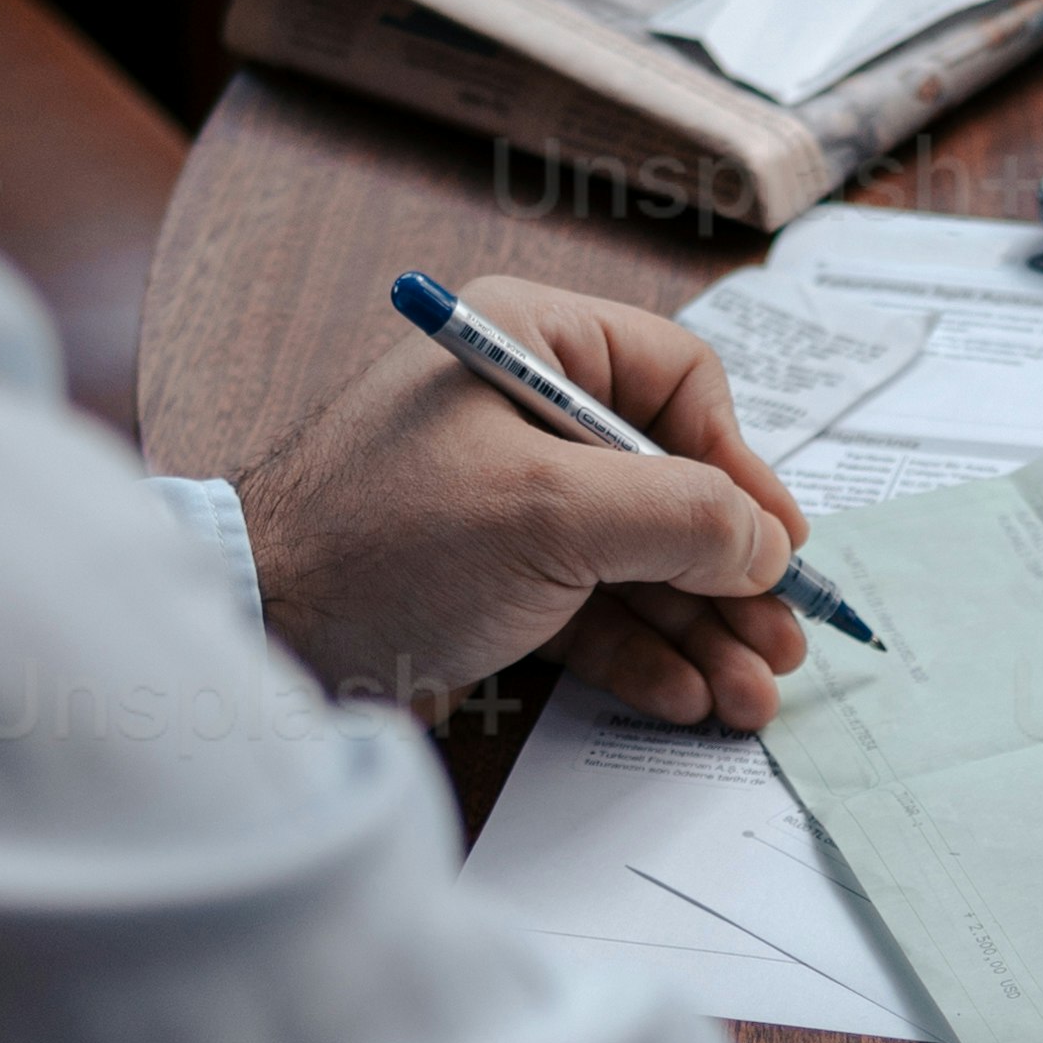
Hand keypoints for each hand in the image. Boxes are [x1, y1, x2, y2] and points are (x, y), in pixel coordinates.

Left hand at [233, 272, 813, 727]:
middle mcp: (523, 415)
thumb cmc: (385, 542)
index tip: (778, 543)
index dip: (739, 464)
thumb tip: (766, 545)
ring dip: (702, 630)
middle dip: (731, 574)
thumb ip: (681, 519)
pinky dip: (643, 655)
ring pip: (638, 561)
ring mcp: (507, 505)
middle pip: (670, 485)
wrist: (258, 637)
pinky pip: (592, 612)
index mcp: (528, 345)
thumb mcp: (554, 515)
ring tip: (751, 696)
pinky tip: (686, 697)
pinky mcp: (489, 584)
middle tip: (785, 642)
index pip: (677, 382)